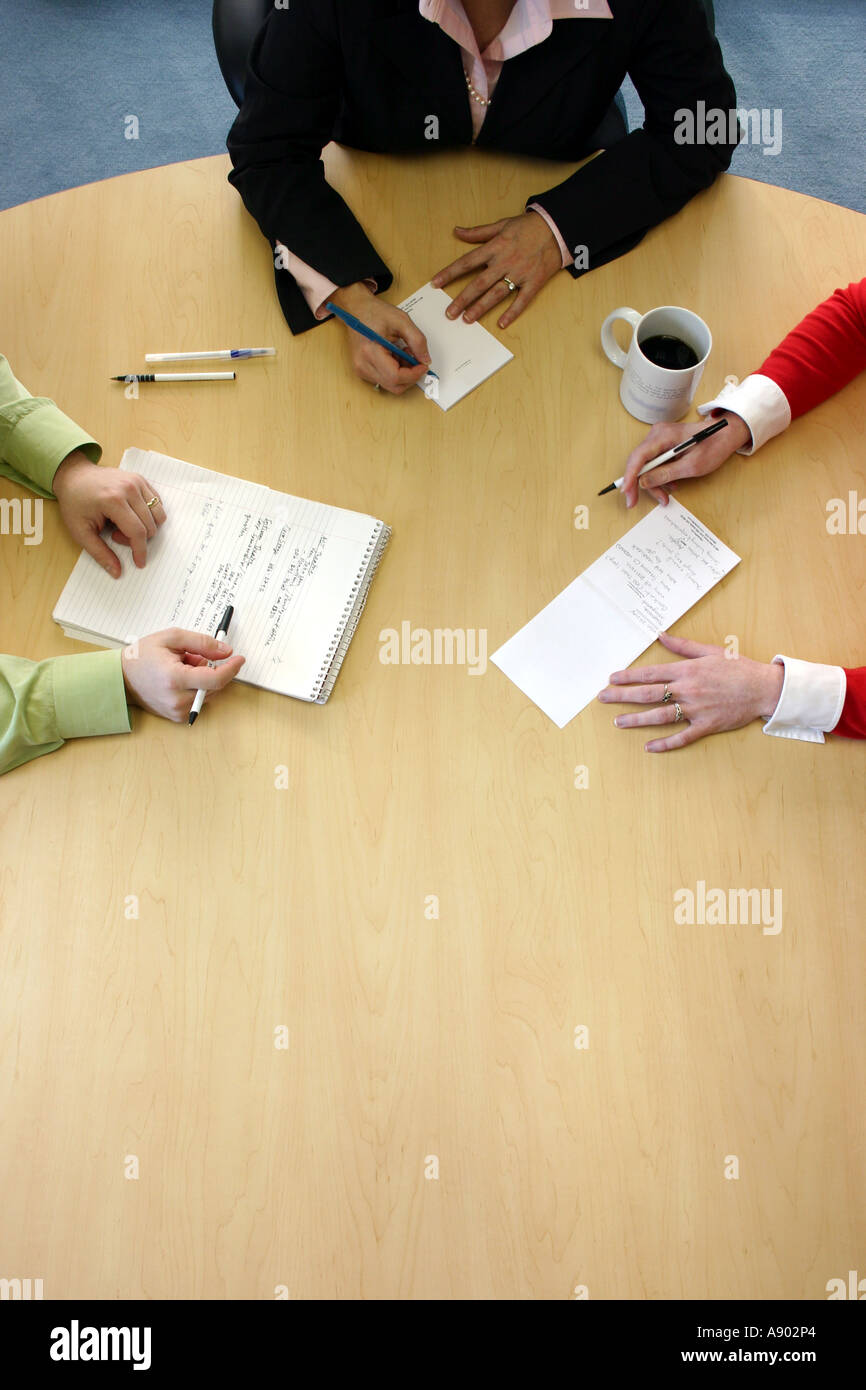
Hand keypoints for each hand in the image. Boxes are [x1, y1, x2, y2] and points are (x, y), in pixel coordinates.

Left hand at [53, 450, 166, 575]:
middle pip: (149, 526)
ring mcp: (137, 482)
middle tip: (115, 534)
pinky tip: (131, 515)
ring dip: (145, 527)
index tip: (139, 563)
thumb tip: (117, 572)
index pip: (138, 532)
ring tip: (123, 524)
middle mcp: (129, 488)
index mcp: (113, 500)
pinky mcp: (141, 480)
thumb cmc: (74, 503)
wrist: (73, 476)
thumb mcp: (80, 531)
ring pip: (158, 515)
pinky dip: (149, 515)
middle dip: (136, 539)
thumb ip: (100, 553)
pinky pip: (158, 503)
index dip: (140, 551)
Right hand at [121, 629, 244, 721]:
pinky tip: (179, 680)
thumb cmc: (143, 655)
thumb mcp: (172, 638)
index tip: (239, 659)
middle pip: (214, 686)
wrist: (121, 677)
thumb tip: (226, 652)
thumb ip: (202, 643)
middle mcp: (177, 699)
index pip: (215, 679)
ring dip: (203, 679)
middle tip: (192, 656)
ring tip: (181, 668)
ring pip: (209, 694)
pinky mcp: (177, 717)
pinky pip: (199, 701)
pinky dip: (196, 689)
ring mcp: (177, 711)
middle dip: (211, 669)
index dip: (231, 668)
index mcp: (175, 679)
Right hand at [330, 282, 430, 393]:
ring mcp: (361, 370)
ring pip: (391, 385)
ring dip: (404, 374)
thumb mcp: (402, 321)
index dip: (413, 374)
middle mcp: (363, 365)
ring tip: (404, 353)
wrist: (356, 310)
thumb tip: (425, 360)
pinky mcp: (363, 371)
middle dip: (411, 376)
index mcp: (370, 351)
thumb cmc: (375, 312)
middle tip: (416, 360)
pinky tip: (396, 357)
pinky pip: (385, 380)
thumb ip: (417, 341)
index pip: (395, 376)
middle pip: (394, 386)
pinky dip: (396, 372)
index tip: (423, 366)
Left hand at [431, 210, 561, 327]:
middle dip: (462, 299)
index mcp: (495, 247)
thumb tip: (457, 231)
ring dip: (481, 307)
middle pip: (479, 283)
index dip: (450, 273)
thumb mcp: (501, 224)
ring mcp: (519, 273)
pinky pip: (521, 300)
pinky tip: (501, 323)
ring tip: (468, 319)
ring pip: (496, 293)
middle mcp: (504, 262)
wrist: (556, 228)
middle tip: (450, 313)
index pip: (467, 262)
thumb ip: (478, 232)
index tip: (436, 283)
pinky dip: (512, 312)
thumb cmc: (528, 227)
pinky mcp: (533, 282)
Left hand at [597, 631, 783, 751]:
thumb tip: (660, 634)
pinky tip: (648, 747)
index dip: (628, 677)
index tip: (611, 679)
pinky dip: (665, 743)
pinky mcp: (706, 725)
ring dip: (636, 720)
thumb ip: (682, 645)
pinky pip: (682, 737)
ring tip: (618, 722)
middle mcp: (688, 690)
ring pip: (659, 716)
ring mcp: (696, 710)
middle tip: (602, 698)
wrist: (763, 688)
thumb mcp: (710, 650)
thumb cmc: (738, 667)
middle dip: (622, 696)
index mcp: (687, 671)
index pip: (650, 673)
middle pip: (648, 694)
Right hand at [621, 411, 751, 507]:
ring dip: (653, 483)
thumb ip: (666, 474)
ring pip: (646, 466)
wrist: (725, 434)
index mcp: (664, 436)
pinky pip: (653, 463)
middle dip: (643, 485)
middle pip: (640, 463)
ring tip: (665, 495)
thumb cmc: (713, 446)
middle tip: (644, 501)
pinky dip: (658, 476)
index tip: (627, 493)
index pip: (639, 457)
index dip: (630, 477)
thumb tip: (644, 482)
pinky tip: (669, 484)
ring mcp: (659, 438)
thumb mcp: (691, 466)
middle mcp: (657, 434)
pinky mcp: (662, 444)